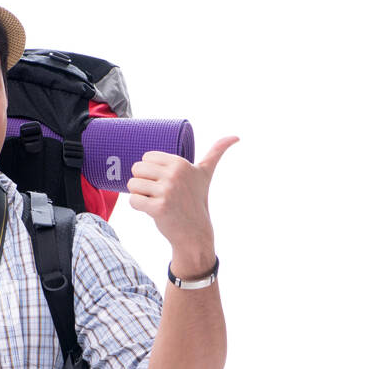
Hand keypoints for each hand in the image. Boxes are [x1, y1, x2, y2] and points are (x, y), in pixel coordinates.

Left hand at [126, 137, 237, 274]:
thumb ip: (217, 152)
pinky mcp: (158, 208)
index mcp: (180, 163)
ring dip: (140, 195)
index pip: (146, 157)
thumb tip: (236, 136)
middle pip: (136, 169)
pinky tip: (153, 210)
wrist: (194, 231)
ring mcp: (167, 191)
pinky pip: (133, 200)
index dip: (151, 171)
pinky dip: (138, 207)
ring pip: (132, 185)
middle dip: (142, 182)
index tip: (165, 181)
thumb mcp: (205, 173)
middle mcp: (174, 174)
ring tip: (156, 201)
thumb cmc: (196, 200)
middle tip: (159, 193)